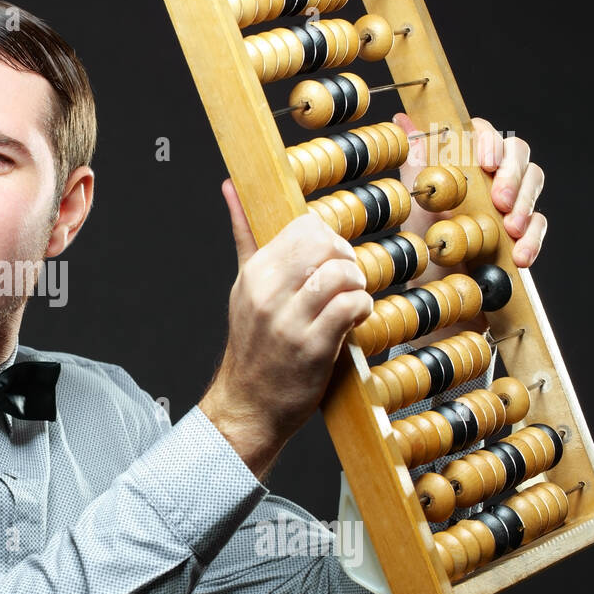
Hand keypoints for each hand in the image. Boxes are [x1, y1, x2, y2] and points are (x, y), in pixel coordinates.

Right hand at [199, 177, 372, 479]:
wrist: (247, 406)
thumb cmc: (253, 347)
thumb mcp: (243, 288)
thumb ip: (244, 237)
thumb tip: (231, 187)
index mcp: (254, 273)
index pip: (304, 228)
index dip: (329, 239)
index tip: (331, 260)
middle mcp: (267, 293)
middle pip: (325, 245)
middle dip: (346, 258)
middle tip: (347, 279)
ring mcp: (288, 321)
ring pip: (341, 274)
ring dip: (357, 285)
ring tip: (352, 301)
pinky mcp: (312, 347)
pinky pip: (350, 307)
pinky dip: (363, 309)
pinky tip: (355, 319)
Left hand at [393, 113, 547, 270]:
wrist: (435, 280)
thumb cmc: (425, 235)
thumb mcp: (417, 199)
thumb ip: (416, 162)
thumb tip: (401, 120)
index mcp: (465, 159)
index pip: (485, 133)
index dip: (490, 141)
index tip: (486, 163)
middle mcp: (490, 173)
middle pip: (517, 152)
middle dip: (512, 174)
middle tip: (500, 201)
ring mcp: (510, 198)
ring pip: (533, 182)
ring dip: (525, 205)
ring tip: (510, 229)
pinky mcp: (524, 227)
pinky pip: (538, 223)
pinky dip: (533, 239)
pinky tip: (521, 256)